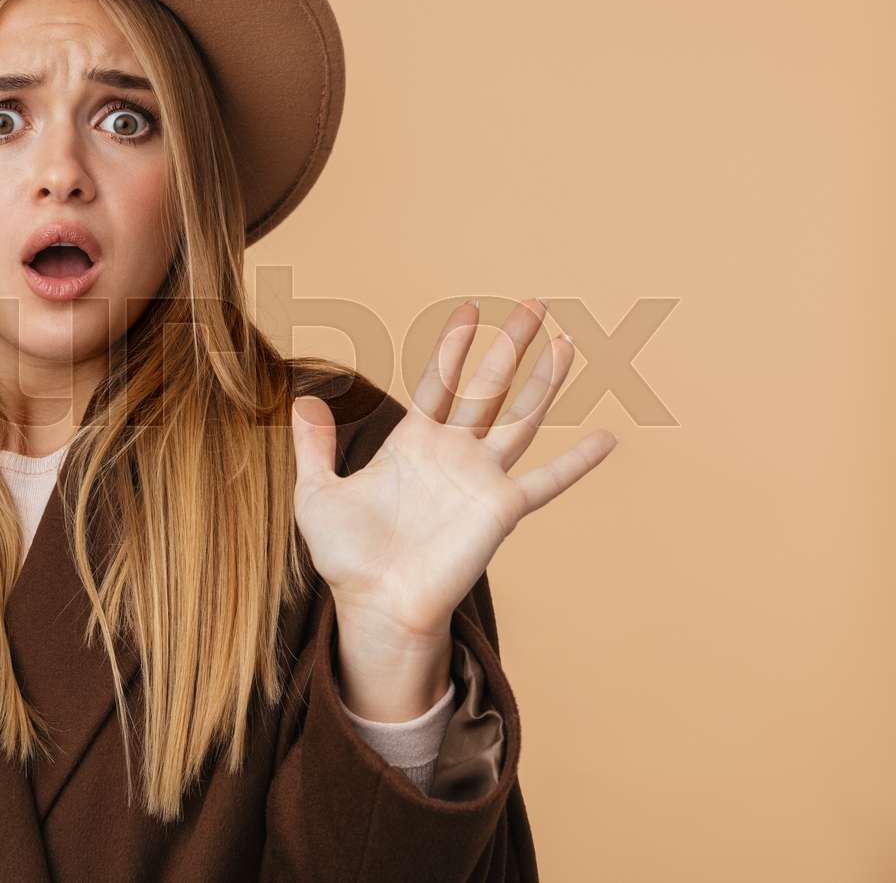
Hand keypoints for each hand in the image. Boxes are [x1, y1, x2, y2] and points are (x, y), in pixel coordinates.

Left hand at [291, 297, 617, 643]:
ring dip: (544, 380)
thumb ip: (313, 447)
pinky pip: (547, 481)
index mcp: (413, 443)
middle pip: (489, 386)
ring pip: (521, 417)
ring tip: (564, 342)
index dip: (453, 346)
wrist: (375, 605)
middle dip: (509, 345)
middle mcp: (453, 454)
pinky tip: (607, 438)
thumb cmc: (347, 557)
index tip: (468, 309)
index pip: (439, 382)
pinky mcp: (501, 509)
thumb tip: (302, 399)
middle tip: (533, 304)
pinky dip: (578, 462)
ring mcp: (480, 479)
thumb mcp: (317, 493)